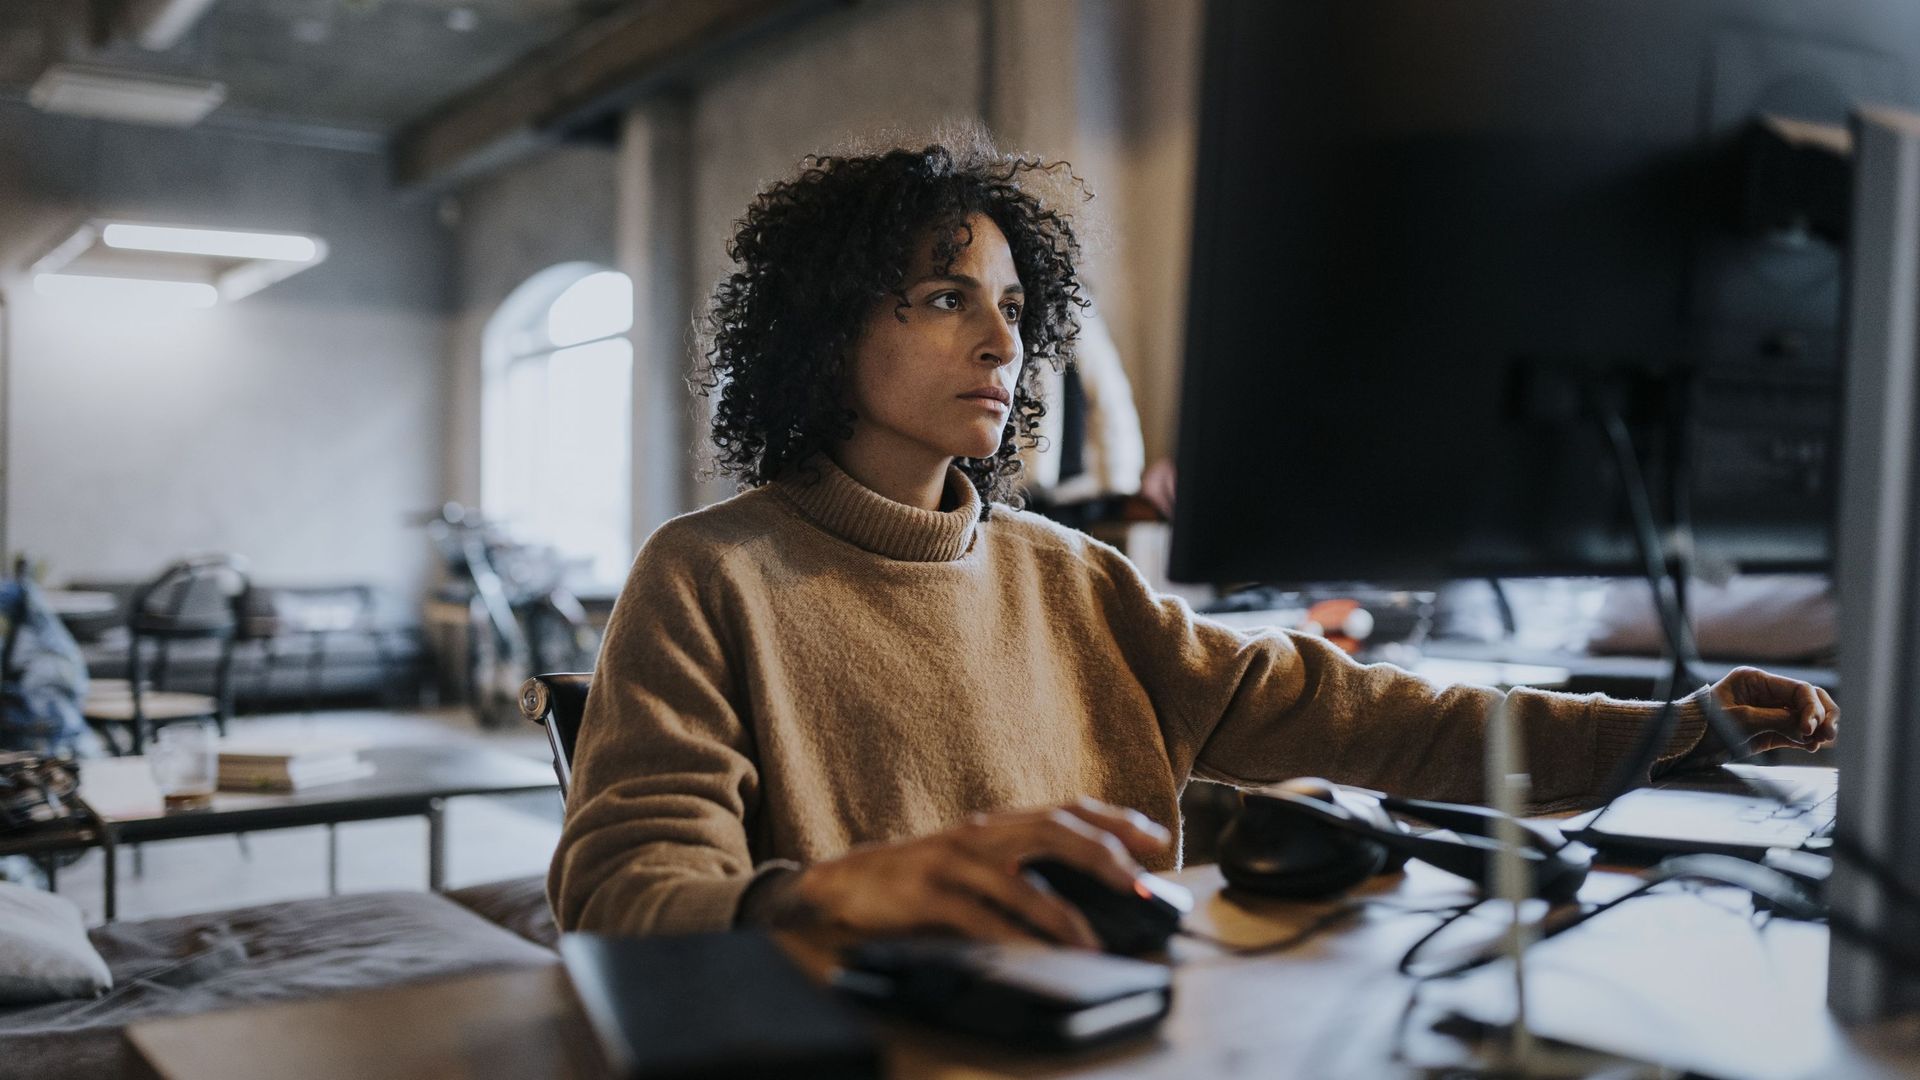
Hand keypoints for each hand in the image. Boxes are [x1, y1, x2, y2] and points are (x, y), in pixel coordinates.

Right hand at [773, 798, 1171, 948]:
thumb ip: (1018, 869)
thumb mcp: (972, 863)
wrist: (839, 886)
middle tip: (1142, 882)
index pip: (1067, 808)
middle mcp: (979, 832)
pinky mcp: (926, 894)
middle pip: (1053, 829)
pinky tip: (1037, 955)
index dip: (1116, 817)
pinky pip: (979, 918)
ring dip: (1064, 913)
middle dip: (1105, 854)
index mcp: (996, 824)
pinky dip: (1013, 938)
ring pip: (1020, 878)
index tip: (1159, 836)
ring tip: (1095, 941)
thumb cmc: (914, 880)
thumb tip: (1087, 896)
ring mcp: (952, 861)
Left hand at [1708, 666, 1838, 754]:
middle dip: (1823, 716)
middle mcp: (1767, 693)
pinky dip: (1807, 739)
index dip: (1811, 708)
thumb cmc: (1703, 726)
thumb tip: (1807, 728)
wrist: (1685, 744)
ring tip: (1820, 743)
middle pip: (1809, 699)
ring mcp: (1770, 712)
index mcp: (1756, 680)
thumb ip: (1776, 721)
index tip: (1810, 728)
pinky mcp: (1770, 731)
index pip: (1798, 689)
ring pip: (1808, 716)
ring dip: (1819, 728)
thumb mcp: (1740, 720)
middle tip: (1829, 735)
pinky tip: (1811, 747)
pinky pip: (1798, 732)